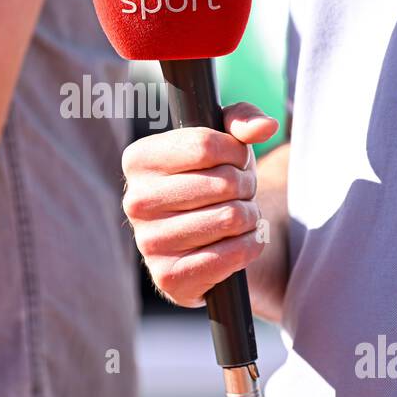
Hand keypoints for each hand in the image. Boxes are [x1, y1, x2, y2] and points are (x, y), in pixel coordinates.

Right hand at [122, 102, 280, 306]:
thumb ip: (243, 118)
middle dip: (245, 187)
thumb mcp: (226, 141)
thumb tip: (262, 127)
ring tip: (238, 216)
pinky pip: (231, 255)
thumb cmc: (214, 180)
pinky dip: (251, 245)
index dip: (236, 153)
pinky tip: (241, 241)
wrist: (207, 240)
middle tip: (239, 193)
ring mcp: (148, 242)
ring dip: (250, 217)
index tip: (236, 161)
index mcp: (137, 160)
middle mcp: (134, 201)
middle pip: (222, 183)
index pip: (205, 146)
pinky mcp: (168, 277)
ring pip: (230, 218)